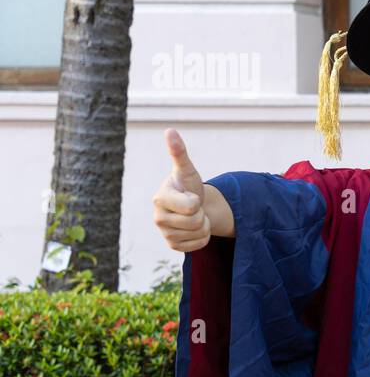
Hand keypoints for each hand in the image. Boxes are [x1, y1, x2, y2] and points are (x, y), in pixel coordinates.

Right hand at [153, 128, 210, 252]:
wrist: (193, 205)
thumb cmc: (188, 186)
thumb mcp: (187, 170)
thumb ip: (179, 153)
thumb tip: (170, 131)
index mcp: (159, 199)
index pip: (191, 206)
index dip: (197, 200)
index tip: (190, 195)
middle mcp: (157, 218)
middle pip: (196, 222)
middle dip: (202, 213)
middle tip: (194, 207)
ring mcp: (164, 233)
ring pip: (198, 234)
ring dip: (204, 225)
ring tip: (194, 216)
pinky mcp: (173, 246)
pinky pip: (198, 245)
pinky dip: (203, 237)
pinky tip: (194, 229)